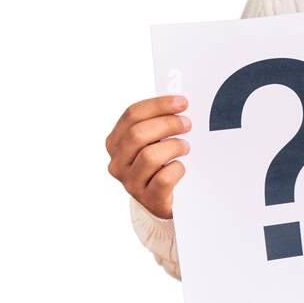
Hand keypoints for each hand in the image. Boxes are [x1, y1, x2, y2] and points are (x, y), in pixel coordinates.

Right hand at [106, 94, 192, 219]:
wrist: (163, 200)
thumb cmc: (159, 164)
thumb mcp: (152, 141)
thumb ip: (157, 123)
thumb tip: (180, 103)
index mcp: (116, 142)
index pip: (132, 115)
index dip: (159, 105)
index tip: (182, 102)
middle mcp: (118, 162)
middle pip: (138, 133)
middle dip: (168, 124)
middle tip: (187, 123)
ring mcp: (131, 182)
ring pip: (150, 156)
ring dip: (174, 146)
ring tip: (185, 147)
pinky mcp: (149, 199)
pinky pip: (163, 179)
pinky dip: (177, 169)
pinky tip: (181, 166)